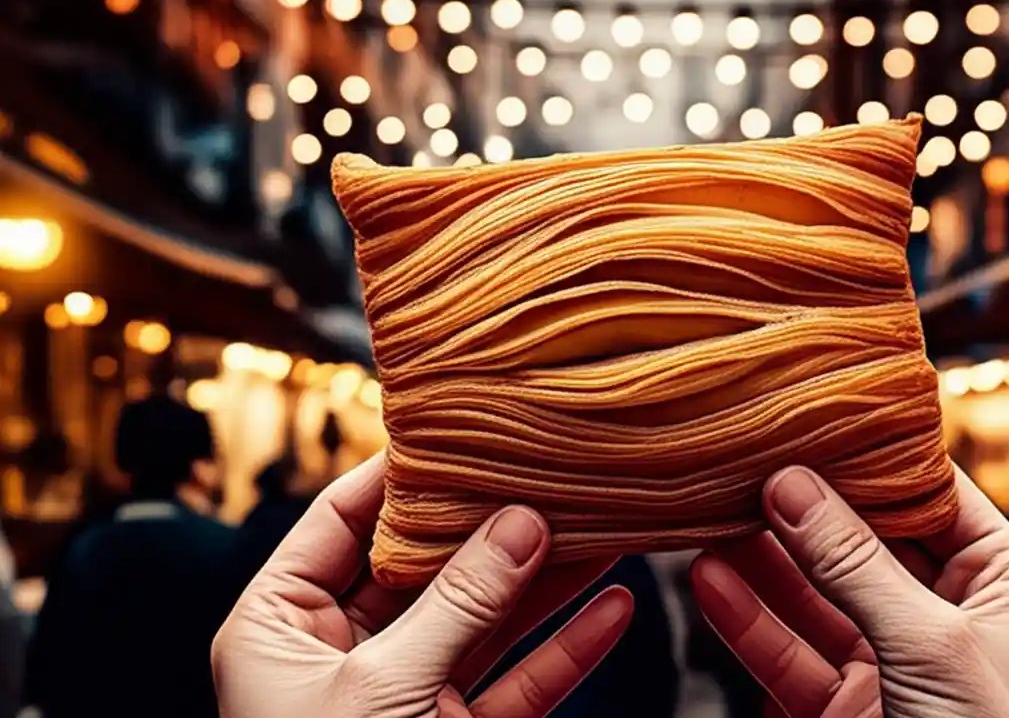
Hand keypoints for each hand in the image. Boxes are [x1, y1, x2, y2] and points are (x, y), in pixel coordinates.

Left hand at [213, 452, 631, 717]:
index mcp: (280, 627)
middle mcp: (341, 653)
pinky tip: (613, 609)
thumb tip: (518, 523)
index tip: (462, 431)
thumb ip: (456, 604)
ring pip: (482, 620)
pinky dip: (565, 649)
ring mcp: (403, 695)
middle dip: (492, 524)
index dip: (399, 475)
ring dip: (545, 579)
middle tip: (550, 470)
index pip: (338, 520)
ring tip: (603, 526)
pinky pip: (516, 681)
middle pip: (425, 566)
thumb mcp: (384, 687)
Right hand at [692, 465, 1008, 717]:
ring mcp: (892, 663)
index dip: (873, 458)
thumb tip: (794, 487)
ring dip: (762, 559)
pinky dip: (748, 619)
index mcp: (1004, 586)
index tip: (812, 419)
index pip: (933, 496)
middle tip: (745, 461)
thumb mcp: (931, 644)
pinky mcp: (845, 709)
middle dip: (803, 507)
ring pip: (815, 595)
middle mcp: (949, 618)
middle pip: (863, 542)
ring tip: (710, 511)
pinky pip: (789, 652)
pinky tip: (710, 580)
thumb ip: (855, 564)